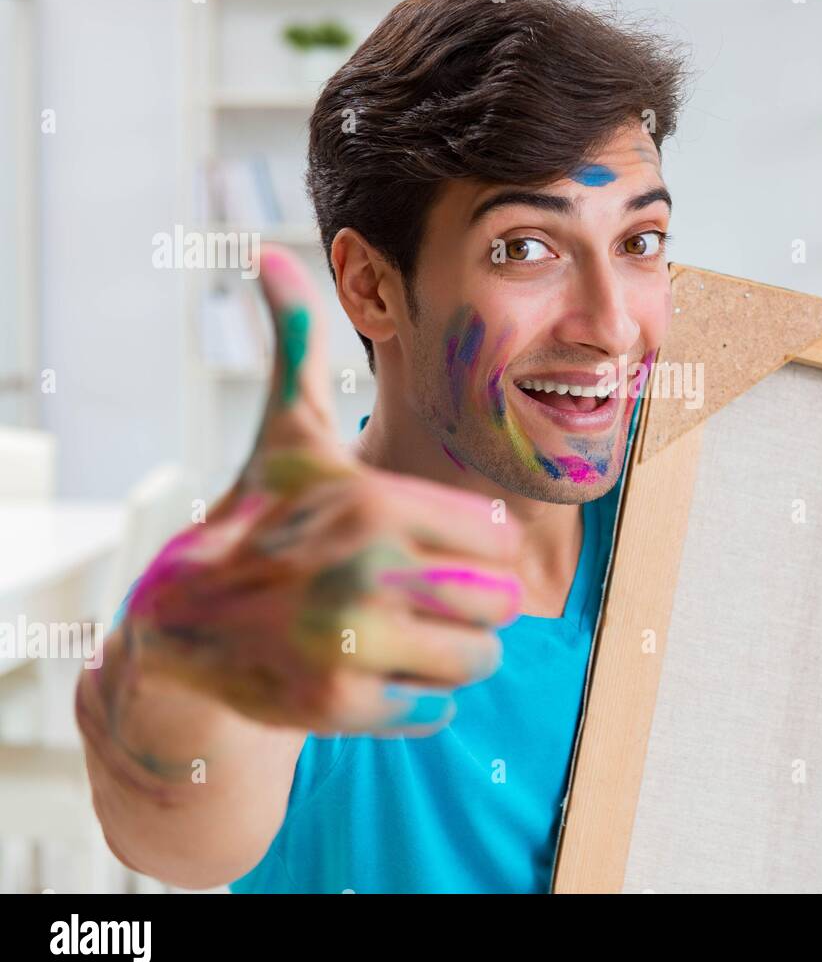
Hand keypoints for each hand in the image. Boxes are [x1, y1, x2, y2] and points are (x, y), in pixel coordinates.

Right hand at [119, 247, 520, 736]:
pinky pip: (436, 706)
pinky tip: (375, 666)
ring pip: (478, 658)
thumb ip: (299, 349)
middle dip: (469, 602)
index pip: (496, 538)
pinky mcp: (340, 704)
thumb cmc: (259, 518)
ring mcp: (352, 641)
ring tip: (400, 630)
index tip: (430, 546)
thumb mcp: (288, 436)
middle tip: (420, 594)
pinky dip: (417, 694)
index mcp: (375, 501)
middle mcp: (367, 570)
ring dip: (450, 651)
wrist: (184, 621)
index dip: (471, 546)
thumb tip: (267, 255)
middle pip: (498, 601)